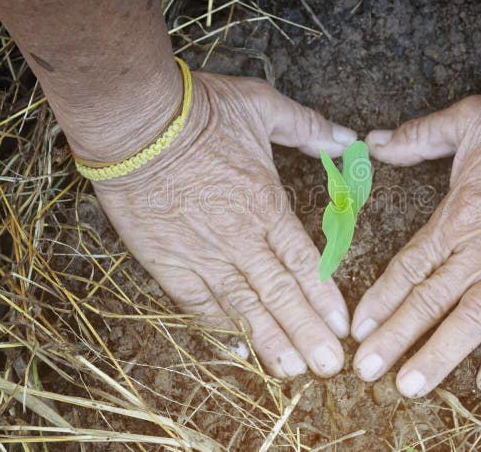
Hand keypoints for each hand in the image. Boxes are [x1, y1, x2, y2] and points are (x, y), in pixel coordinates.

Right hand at [92, 72, 356, 377]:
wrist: (133, 122)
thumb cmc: (197, 111)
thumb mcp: (260, 105)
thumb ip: (307, 127)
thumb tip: (347, 137)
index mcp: (264, 203)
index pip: (302, 261)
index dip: (323, 297)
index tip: (342, 327)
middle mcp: (238, 238)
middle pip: (279, 294)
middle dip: (307, 334)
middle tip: (330, 368)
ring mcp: (202, 254)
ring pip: (243, 307)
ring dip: (270, 341)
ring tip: (293, 374)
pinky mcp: (167, 262)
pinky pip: (197, 303)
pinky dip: (219, 328)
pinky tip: (240, 351)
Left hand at [351, 94, 480, 396]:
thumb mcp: (469, 119)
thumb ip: (419, 135)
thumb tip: (376, 139)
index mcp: (457, 217)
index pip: (409, 267)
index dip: (380, 300)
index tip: (357, 329)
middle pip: (428, 303)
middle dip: (394, 340)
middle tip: (365, 372)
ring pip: (470, 322)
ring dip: (437, 357)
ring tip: (409, 387)